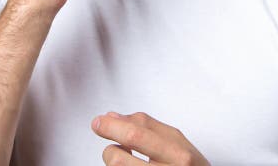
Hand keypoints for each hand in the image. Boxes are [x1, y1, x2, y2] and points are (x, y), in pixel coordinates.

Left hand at [91, 111, 210, 164]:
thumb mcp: (177, 142)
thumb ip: (147, 126)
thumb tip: (114, 117)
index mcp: (178, 154)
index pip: (136, 134)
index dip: (112, 126)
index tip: (100, 122)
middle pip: (119, 159)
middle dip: (108, 148)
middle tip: (104, 138)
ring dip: (114, 162)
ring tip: (123, 158)